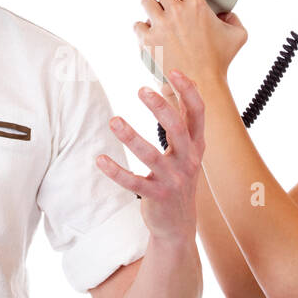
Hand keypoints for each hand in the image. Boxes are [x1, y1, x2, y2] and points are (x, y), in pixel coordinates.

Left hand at [95, 69, 205, 242]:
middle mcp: (189, 161)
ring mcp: (173, 180)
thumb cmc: (179, 178)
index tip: (174, 72)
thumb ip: (185, 121)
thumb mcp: (188, 151)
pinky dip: (115, 171)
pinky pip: (134, 182)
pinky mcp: (157, 196)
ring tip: (113, 121)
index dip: (188, 92)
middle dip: (161, 108)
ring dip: (131, 137)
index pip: (198, 113)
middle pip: (178, 129)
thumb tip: (179, 83)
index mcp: (197, 146)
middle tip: (141, 90)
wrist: (179, 225)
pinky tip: (99, 159)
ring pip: (151, 155)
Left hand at [135, 0, 248, 87]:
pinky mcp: (149, 41)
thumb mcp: (237, 35)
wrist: (201, 84)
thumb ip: (234, 18)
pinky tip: (151, 31)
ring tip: (156, 13)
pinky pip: (138, 25)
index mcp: (196, 5)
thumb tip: (227, 13)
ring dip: (151, 6)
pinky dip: (142, 27)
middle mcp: (176, 12)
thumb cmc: (218, 62)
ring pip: (146, 2)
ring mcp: (160, 26)